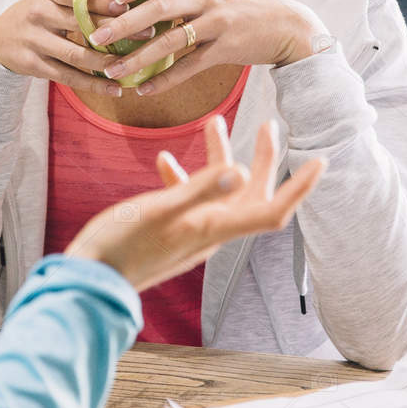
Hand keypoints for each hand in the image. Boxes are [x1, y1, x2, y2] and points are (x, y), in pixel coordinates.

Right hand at [0, 0, 132, 97]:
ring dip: (107, 62)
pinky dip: (93, 84)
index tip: (132, 6)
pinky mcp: (33, 65)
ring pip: (77, 54)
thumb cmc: (40, 13)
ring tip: (133, 66)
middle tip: (147, 34)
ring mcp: (35, 40)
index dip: (106, 1)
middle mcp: (40, 13)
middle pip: (83, 23)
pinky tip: (114, 88)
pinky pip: (68, 76)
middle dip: (116, 30)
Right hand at [66, 116, 325, 291]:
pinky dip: (184, 177)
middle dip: (264, 160)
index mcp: (213, 228)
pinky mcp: (168, 233)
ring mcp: (189, 234)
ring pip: (218, 193)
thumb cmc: (119, 247)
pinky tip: (164, 160)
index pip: (271, 210)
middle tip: (269, 125)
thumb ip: (197, 190)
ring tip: (213, 123)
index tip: (320, 161)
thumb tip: (240, 171)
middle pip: (251, 197)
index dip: (299, 188)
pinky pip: (187, 201)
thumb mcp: (158, 211)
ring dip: (220, 159)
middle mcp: (209, 233)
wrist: (87, 284)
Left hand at [81, 0, 330, 96]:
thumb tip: (142, 2)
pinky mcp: (225, 50)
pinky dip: (164, 80)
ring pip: (169, 40)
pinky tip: (144, 89)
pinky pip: (189, 67)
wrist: (288, 25)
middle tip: (97, 36)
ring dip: (137, 57)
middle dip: (123, 23)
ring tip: (112, 70)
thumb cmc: (243, 10)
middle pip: (159, 7)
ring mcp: (217, 24)